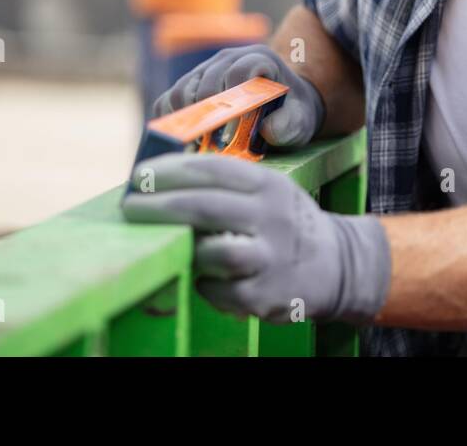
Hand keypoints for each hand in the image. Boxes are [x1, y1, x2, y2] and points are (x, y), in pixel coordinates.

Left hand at [122, 153, 389, 324]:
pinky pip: (219, 291)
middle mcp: (271, 217)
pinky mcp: (266, 295)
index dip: (171, 171)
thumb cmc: (285, 222)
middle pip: (205, 207)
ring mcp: (270, 258)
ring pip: (213, 252)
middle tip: (129, 207)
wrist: (337, 264)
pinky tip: (204, 278)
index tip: (139, 174)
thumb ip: (227, 185)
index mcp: (269, 185)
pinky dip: (205, 286)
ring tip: (173, 245)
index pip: (213, 170)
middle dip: (158, 206)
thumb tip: (161, 180)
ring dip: (187, 248)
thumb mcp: (269, 190)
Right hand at [153, 45, 324, 147]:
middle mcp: (229, 58)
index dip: (233, 100)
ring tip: (197, 145)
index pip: (240, 72)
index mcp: (259, 58)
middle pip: (208, 81)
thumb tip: (267, 130)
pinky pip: (169, 99)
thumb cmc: (292, 112)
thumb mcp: (301, 120)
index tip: (231, 132)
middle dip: (208, 115)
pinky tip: (181, 139)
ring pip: (184, 89)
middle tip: (211, 145)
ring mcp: (206, 69)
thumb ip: (289, 124)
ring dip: (187, 119)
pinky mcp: (189, 84)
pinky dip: (171, 119)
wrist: (283, 105)